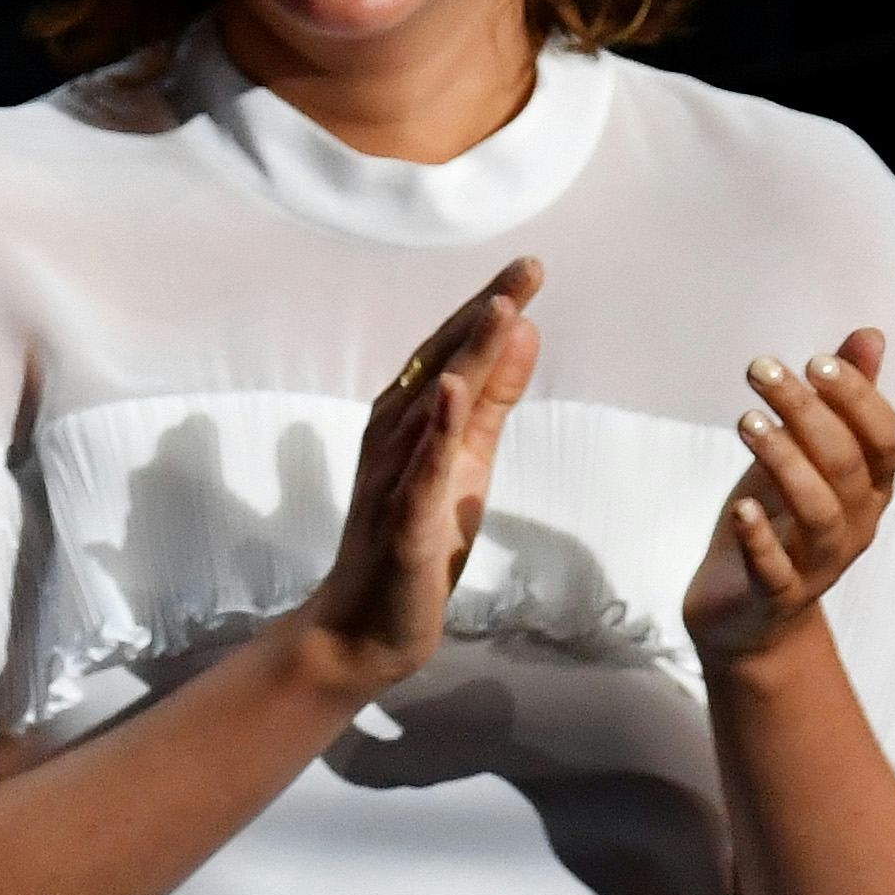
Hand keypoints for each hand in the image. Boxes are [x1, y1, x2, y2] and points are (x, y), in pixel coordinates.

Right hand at [286, 256, 543, 700]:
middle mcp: (394, 438)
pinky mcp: (403, 521)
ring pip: (432, 406)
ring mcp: (395, 478)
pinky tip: (453, 393)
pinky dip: (436, 429)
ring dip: (463, 355)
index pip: (451, 352)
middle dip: (482, 314)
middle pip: (441, 364)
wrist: (367, 627)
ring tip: (500, 307)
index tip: (527, 267)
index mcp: (409, 421)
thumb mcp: (466, 462)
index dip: (488, 308)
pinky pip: (419, 469)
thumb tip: (524, 330)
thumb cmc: (414, 543)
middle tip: (526, 268)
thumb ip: (492, 399)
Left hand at [686, 330, 894, 662]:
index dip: (857, 398)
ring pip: (819, 512)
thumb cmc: (777, 521)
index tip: (814, 359)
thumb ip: (838, 402)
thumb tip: (869, 335)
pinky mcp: (776, 597)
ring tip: (747, 422)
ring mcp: (819, 564)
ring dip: (785, 462)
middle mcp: (855, 524)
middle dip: (807, 413)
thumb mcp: (803, 457)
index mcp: (869, 488)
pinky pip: (777, 571)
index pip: (884, 438)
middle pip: (847, 465)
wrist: (746, 616)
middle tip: (761, 370)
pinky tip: (740, 507)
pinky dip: (761, 540)